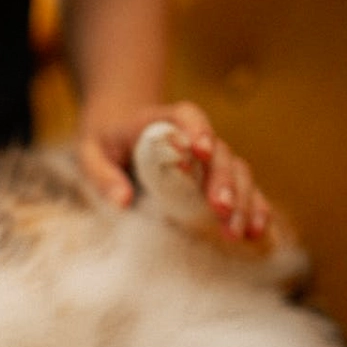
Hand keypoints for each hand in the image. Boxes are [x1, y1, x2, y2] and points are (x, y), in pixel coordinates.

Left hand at [78, 101, 270, 239]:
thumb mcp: (89, 153)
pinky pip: (242, 189)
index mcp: (160, 121)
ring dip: (242, 200)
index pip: (186, 116)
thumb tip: (122, 202)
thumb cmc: (104, 142)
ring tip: (239, 231)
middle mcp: (194, 136)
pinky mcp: (216, 179)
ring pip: (237, 171)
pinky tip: (257, 231)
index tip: (200, 150)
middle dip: (222, 180)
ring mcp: (210, 158)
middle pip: (219, 151)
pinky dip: (252, 207)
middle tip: (220, 209)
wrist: (119, 131)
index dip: (197, 130)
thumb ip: (101, 174)